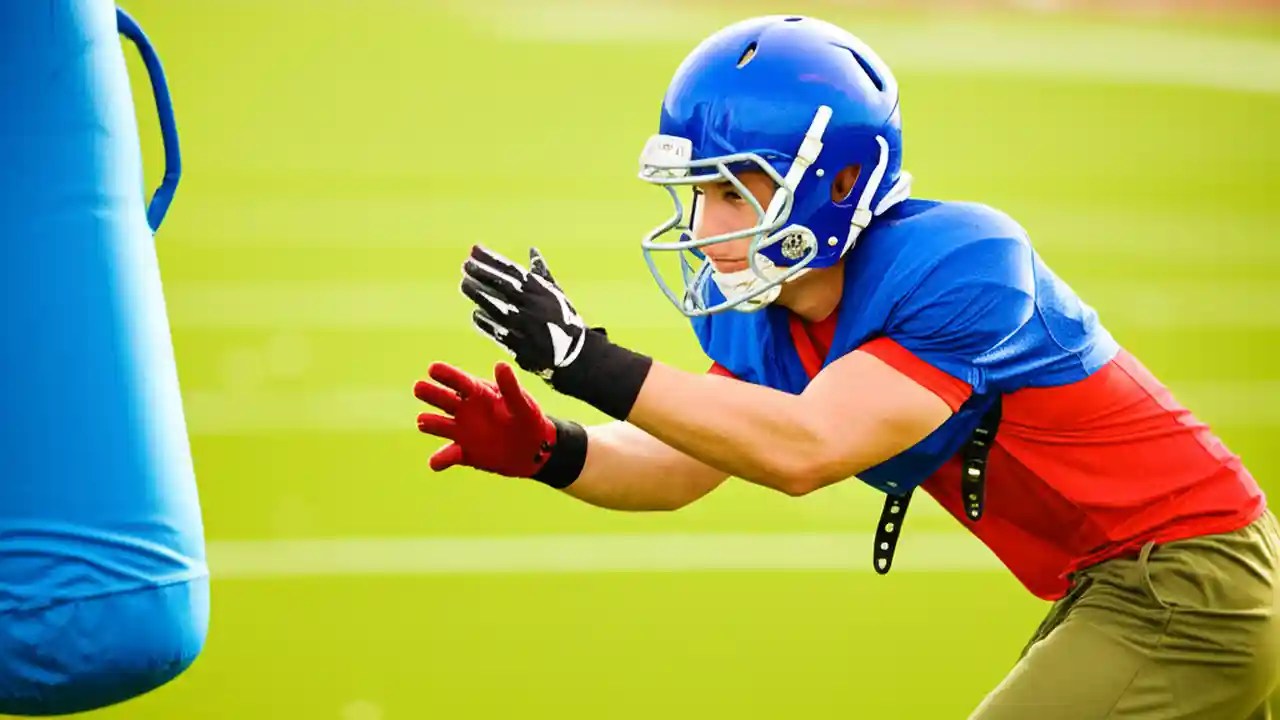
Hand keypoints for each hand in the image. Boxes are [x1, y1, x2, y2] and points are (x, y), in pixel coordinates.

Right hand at [414, 361, 555, 476]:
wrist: (533, 450)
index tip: (433, 368)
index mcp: (479, 393)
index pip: (460, 381)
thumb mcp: (523, 404)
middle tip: (419, 387)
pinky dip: (441, 459)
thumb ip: (511, 388)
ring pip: (439, 425)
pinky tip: (436, 463)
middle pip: (443, 399)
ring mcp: (462, 431)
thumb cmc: (528, 420)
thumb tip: (500, 365)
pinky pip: (448, 456)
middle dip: (431, 393)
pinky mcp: (464, 453)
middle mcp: (465, 410)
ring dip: (430, 423)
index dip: (447, 375)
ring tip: (423, 421)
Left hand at [458, 245, 653, 421]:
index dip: (492, 259)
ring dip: (479, 295)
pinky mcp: (520, 345)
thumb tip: (533, 251)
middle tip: (466, 265)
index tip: (475, 249)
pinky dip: (486, 322)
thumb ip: (541, 274)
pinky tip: (476, 314)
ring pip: (497, 307)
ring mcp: (525, 325)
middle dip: (482, 274)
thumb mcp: (556, 295)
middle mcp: (533, 306)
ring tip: (464, 284)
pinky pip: (498, 331)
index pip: (512, 271)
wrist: (576, 355)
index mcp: (541, 291)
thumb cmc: (564, 322)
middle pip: (502, 286)